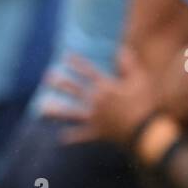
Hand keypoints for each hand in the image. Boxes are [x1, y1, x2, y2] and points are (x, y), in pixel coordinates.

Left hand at [41, 49, 158, 144]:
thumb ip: (129, 65)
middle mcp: (96, 101)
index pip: (89, 72)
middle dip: (61, 83)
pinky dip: (72, 137)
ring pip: (72, 113)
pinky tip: (61, 138)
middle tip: (47, 77)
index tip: (65, 56)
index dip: (77, 63)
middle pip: (75, 90)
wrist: (144, 130)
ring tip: (42, 108)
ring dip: (56, 110)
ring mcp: (95, 118)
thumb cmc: (145, 104)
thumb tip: (121, 50)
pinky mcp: (98, 132)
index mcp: (106, 88)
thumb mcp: (140, 81)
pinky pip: (82, 135)